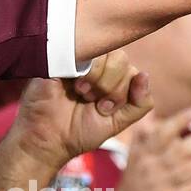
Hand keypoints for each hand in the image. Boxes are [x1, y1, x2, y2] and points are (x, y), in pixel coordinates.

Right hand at [7, 49, 152, 173]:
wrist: (46, 138)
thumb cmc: (78, 131)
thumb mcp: (118, 122)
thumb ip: (139, 103)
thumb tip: (144, 75)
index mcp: (109, 77)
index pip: (131, 70)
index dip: (122, 91)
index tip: (104, 109)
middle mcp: (95, 64)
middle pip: (120, 59)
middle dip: (111, 87)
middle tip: (93, 102)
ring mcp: (77, 59)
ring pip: (105, 54)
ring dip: (98, 80)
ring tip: (81, 94)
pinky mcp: (59, 57)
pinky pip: (84, 52)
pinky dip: (85, 71)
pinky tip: (75, 86)